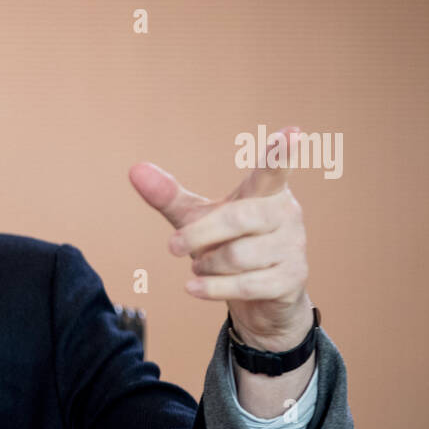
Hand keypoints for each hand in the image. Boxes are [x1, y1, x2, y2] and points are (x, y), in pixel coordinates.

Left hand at [129, 126, 312, 350]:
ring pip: (238, 256)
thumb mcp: (196, 218)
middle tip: (173, 247)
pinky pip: (246, 285)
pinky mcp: (291, 279)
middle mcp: (286, 214)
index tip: (294, 134)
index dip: (281, 153)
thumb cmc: (227, 244)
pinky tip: (194, 288)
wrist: (258, 295)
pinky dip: (212, 288)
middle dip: (198, 236)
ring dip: (207, 265)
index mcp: (265, 192)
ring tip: (201, 266)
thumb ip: (168, 196)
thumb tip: (134, 169)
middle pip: (237, 219)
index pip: (272, 170)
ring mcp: (292, 246)